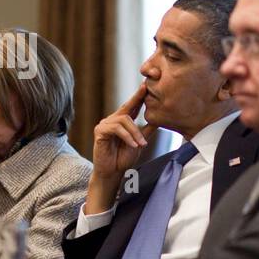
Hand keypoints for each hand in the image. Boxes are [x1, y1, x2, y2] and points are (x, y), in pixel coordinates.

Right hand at [86, 83, 156, 213]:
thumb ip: (146, 131)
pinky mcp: (99, 131)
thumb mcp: (139, 142)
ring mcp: (104, 125)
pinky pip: (116, 129)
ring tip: (141, 144)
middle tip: (146, 90)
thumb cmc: (123, 158)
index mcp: (121, 122)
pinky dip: (127, 137)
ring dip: (135, 132)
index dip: (138, 96)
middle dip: (137, 99)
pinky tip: (133, 145)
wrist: (112, 173)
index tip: (146, 85)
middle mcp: (112, 120)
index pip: (131, 106)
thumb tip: (159, 119)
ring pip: (124, 120)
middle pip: (127, 108)